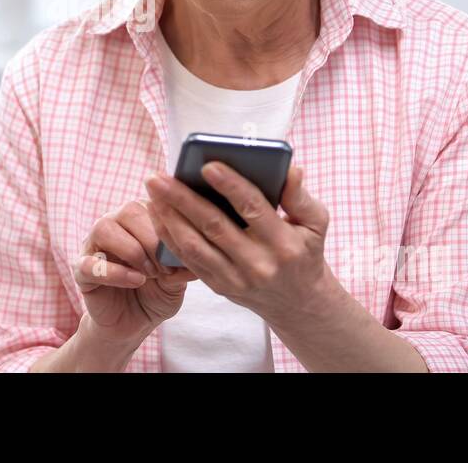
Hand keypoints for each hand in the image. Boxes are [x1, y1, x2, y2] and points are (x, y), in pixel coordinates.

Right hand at [73, 200, 198, 343]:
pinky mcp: (81, 270)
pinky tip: (136, 281)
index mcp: (139, 218)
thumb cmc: (156, 293)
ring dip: (132, 250)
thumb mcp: (177, 278)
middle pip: (128, 210)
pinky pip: (90, 264)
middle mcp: (114, 224)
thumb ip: (184, 261)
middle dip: (151, 239)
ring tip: (149, 273)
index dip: (169, 226)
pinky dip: (116, 273)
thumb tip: (197, 247)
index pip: (153, 203)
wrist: (134, 324)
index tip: (184, 252)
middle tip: (165, 266)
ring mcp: (93, 245)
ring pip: (104, 228)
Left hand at [144, 163, 332, 329]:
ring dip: (168, 217)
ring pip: (194, 245)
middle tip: (159, 176)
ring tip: (152, 192)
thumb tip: (291, 170)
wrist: (297, 303)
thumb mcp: (315, 224)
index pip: (253, 208)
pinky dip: (169, 237)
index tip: (207, 165)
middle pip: (214, 226)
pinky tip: (157, 214)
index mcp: (283, 243)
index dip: (230, 186)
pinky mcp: (219, 286)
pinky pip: (188, 260)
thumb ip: (300, 196)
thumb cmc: (304, 253)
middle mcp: (257, 264)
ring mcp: (235, 279)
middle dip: (182, 199)